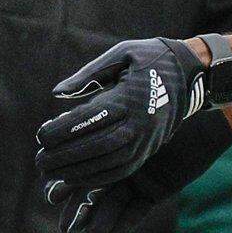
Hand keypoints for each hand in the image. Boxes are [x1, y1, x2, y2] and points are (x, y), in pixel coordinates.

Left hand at [35, 37, 212, 188]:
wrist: (192, 74)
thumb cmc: (150, 58)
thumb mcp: (120, 55)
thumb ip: (88, 75)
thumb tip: (57, 93)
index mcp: (129, 97)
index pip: (89, 119)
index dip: (62, 130)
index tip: (40, 136)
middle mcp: (139, 122)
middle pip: (96, 146)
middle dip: (65, 156)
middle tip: (40, 161)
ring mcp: (147, 139)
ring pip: (109, 163)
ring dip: (77, 171)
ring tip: (51, 173)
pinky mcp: (150, 150)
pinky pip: (122, 170)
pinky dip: (97, 177)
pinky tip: (76, 177)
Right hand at [45, 110, 231, 232]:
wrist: (205, 112)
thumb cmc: (166, 94)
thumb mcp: (125, 94)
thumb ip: (94, 89)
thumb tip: (57, 92)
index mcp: (108, 136)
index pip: (79, 161)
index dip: (64, 177)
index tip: (50, 192)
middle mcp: (120, 160)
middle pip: (91, 189)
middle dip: (77, 207)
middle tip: (63, 225)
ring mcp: (139, 178)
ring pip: (113, 203)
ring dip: (99, 221)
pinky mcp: (157, 189)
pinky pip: (138, 210)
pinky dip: (125, 226)